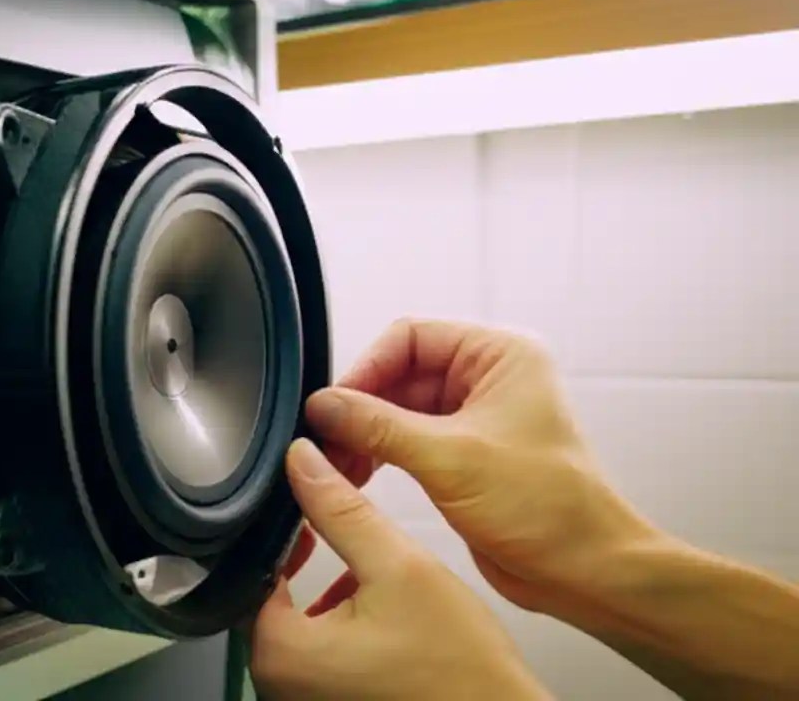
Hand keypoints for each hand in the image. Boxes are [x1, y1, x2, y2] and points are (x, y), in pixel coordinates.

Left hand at [251, 440, 546, 700]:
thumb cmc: (456, 666)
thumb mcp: (399, 567)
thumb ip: (341, 511)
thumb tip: (300, 460)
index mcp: (280, 653)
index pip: (252, 568)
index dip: (279, 528)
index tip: (306, 503)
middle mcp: (278, 684)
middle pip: (268, 596)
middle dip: (300, 557)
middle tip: (331, 523)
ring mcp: (301, 698)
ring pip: (293, 621)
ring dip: (320, 587)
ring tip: (358, 563)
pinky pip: (313, 650)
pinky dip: (334, 619)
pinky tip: (368, 603)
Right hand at [300, 319, 658, 611]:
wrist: (583, 570)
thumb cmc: (548, 507)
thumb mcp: (449, 458)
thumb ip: (378, 426)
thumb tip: (324, 405)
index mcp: (500, 356)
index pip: (410, 337)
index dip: (367, 368)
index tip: (334, 404)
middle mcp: (488, 380)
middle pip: (400, 373)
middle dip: (360, 407)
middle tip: (326, 439)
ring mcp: (475, 419)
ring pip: (399, 410)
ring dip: (365, 434)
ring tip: (337, 463)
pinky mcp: (464, 456)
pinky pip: (408, 441)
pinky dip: (379, 455)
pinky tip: (356, 475)